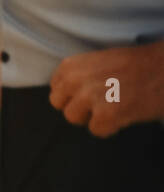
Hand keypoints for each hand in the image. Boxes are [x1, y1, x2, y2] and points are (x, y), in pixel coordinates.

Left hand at [49, 42, 163, 137]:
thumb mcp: (98, 61)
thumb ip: (79, 76)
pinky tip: (124, 114)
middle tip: (99, 104)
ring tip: (113, 107)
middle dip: (78, 107)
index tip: (87, 94)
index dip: (72, 94)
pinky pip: (97, 130)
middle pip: (60, 105)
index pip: (56, 88)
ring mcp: (89, 97)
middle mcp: (75, 80)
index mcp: (71, 65)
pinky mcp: (107, 114)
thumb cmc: (137, 64)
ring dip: (92, 117)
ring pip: (74, 118)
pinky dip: (111, 127)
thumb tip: (69, 95)